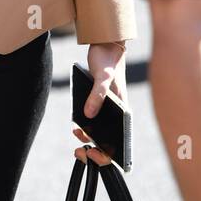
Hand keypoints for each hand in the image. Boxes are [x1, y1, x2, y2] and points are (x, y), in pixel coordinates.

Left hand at [72, 41, 126, 166]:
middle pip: (108, 143)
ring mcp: (108, 112)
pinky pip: (93, 123)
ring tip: (77, 133)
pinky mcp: (99, 106)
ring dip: (88, 139)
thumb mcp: (102, 78)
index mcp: (124, 114)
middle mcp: (118, 116)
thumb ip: (97, 95)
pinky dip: (85, 127)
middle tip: (79, 150)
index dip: (105, 155)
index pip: (120, 144)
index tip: (90, 152)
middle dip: (93, 150)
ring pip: (99, 134)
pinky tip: (76, 125)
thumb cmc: (108, 61)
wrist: (104, 46)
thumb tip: (88, 115)